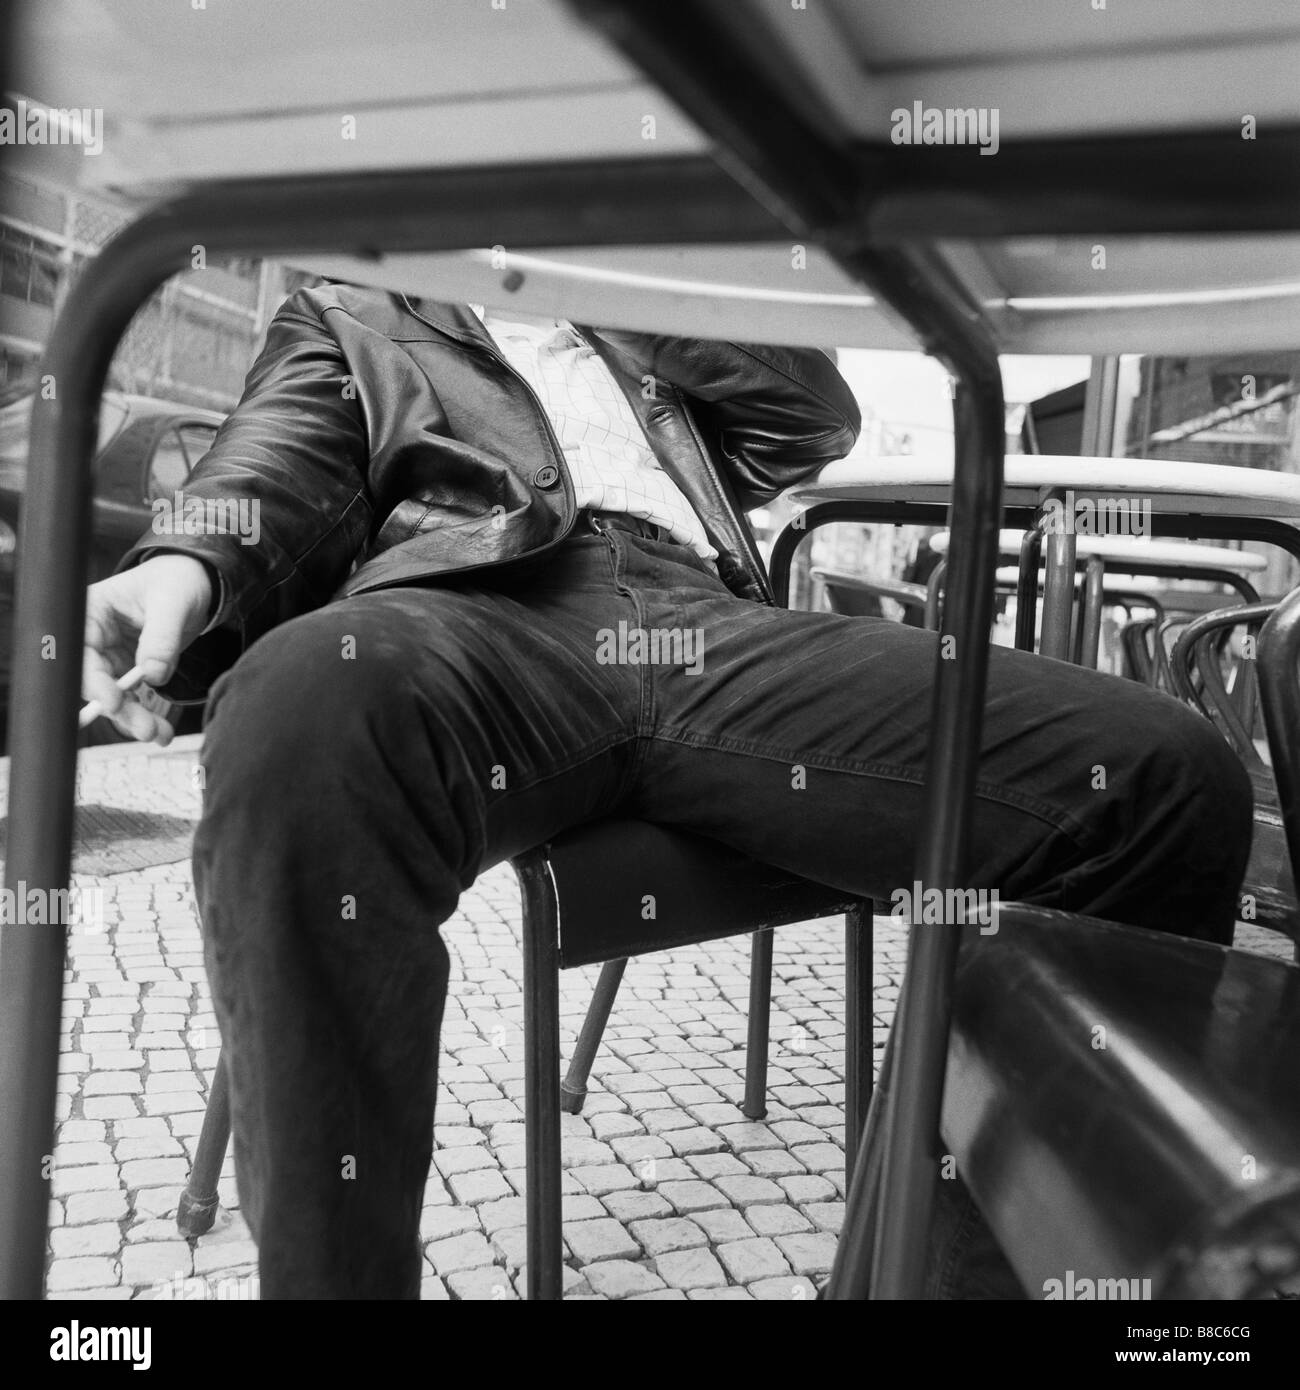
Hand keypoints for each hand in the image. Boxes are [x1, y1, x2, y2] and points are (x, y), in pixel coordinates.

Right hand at [82, 554, 213, 743]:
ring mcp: (111, 656)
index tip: (114, 703)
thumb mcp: (173, 602)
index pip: (80, 653)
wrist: (196, 583)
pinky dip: (146, 715)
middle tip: (144, 729)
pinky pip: (132, 698)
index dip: (93, 681)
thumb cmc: (177, 581)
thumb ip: (162, 636)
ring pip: (113, 696)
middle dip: (118, 709)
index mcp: (90, 613)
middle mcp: (94, 638)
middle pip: (95, 682)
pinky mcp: (129, 670)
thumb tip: (153, 674)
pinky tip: (163, 731)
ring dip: (133, 719)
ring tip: (160, 734)